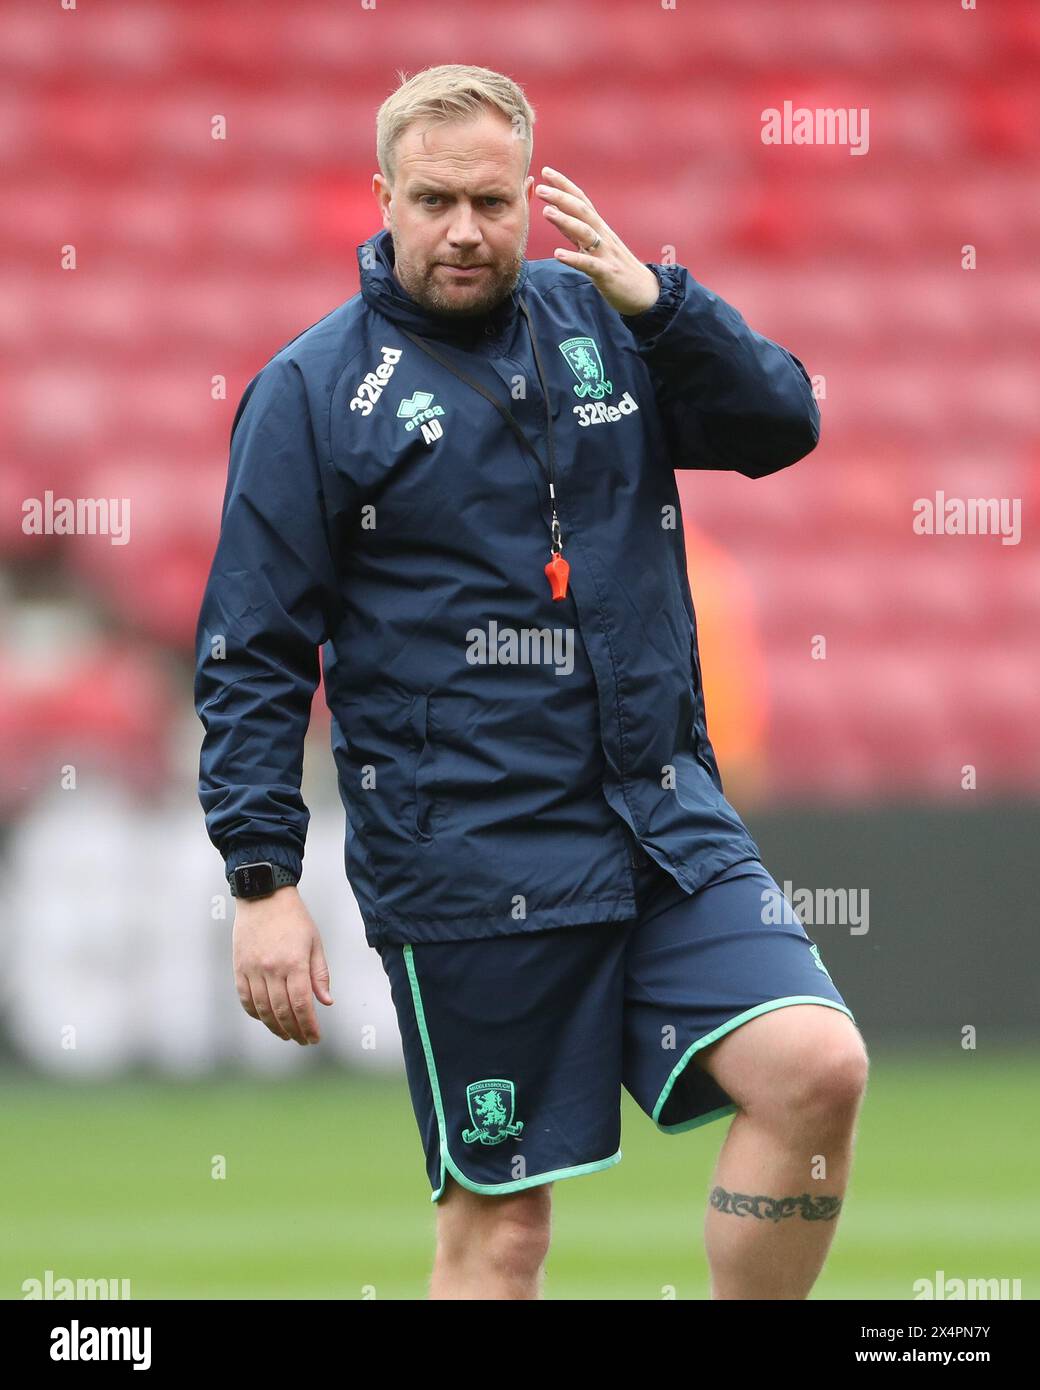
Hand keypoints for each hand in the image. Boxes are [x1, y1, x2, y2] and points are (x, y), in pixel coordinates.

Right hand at [232, 886, 332, 1044]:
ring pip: (262, 1009)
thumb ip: (319, 974)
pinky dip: (255, 1013)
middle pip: (281, 1011)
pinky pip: (245, 999)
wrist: (264, 897)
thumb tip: (326, 1002)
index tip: (315, 1037)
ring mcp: (252, 969)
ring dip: (274, 1027)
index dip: (309, 1026)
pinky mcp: (239, 967)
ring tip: (287, 1035)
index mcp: (294, 962)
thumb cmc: (294, 919)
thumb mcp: (315, 942)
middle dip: (294, 1031)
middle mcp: (272, 969)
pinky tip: (266, 1019)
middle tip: (303, 1040)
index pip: (302, 1004)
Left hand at [535, 166, 660, 316]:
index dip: (564, 185)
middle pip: (581, 211)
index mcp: (599, 229)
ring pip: (585, 232)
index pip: (581, 201)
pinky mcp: (607, 273)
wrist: (644, 292)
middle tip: (541, 188)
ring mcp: (605, 254)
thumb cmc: (616, 269)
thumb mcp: (594, 246)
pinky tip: (558, 254)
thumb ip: (574, 231)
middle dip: (561, 198)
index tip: (546, 171)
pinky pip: (589, 264)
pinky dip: (573, 258)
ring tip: (546, 212)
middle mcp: (603, 236)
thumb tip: (555, 214)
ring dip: (565, 221)